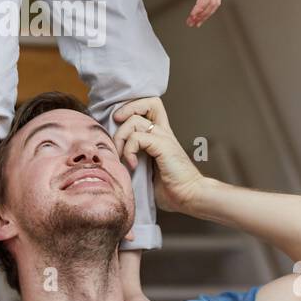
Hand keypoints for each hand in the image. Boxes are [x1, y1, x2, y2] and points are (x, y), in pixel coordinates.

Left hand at [112, 96, 205, 214]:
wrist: (190, 196)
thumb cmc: (171, 188)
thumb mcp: (146, 169)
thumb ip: (134, 158)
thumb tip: (111, 158)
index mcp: (160, 135)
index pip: (148, 106)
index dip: (132, 107)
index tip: (118, 123)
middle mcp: (163, 132)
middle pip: (144, 103)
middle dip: (123, 114)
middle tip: (116, 138)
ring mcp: (163, 137)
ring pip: (134, 120)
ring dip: (120, 138)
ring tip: (121, 158)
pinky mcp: (163, 146)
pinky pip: (137, 138)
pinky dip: (129, 151)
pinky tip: (133, 166)